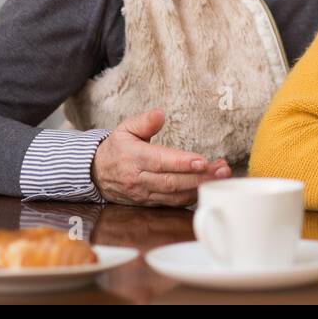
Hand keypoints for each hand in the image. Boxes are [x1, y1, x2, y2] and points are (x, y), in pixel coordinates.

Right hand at [90, 109, 229, 206]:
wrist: (95, 174)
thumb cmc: (116, 148)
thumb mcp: (125, 129)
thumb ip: (143, 122)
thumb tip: (160, 114)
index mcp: (134, 158)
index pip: (160, 162)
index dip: (182, 163)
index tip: (202, 161)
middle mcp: (139, 179)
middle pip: (172, 181)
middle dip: (200, 177)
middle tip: (222, 169)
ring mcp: (144, 194)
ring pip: (175, 195)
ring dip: (200, 187)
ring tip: (221, 176)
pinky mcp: (149, 203)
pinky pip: (172, 203)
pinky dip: (191, 197)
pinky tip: (207, 186)